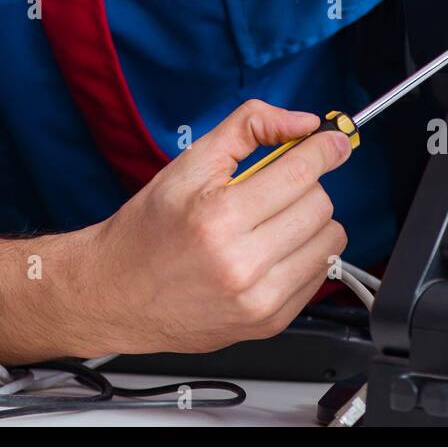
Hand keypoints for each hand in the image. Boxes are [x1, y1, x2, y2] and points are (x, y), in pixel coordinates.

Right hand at [86, 99, 351, 354]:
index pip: (300, 173)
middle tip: (276, 186)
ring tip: (273, 219)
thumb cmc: (148, 228)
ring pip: (328, 242)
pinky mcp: (268, 323)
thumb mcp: (188, 163)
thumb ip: (249, 128)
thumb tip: (304, 122)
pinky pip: (319, 276)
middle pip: (319, 205)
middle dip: (305, 186)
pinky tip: (270, 250)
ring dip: (310, 222)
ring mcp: (257, 300)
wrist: (115, 293)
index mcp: (217, 216)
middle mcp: (240, 263)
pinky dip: (304, 255)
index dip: (324, 149)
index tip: (332, 141)